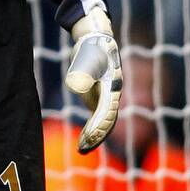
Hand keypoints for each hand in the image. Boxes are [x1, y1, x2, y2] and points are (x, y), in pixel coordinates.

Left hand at [65, 8, 122, 153]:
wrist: (95, 41)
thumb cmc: (91, 48)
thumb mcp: (86, 57)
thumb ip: (82, 71)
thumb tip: (76, 85)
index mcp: (112, 85)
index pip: (107, 110)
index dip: (99, 125)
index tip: (88, 136)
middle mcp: (113, 94)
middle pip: (108, 120)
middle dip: (97, 135)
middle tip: (83, 148)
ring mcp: (107, 98)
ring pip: (105, 122)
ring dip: (94, 137)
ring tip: (82, 149)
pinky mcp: (99, 99)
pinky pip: (98, 119)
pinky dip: (92, 131)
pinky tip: (83, 142)